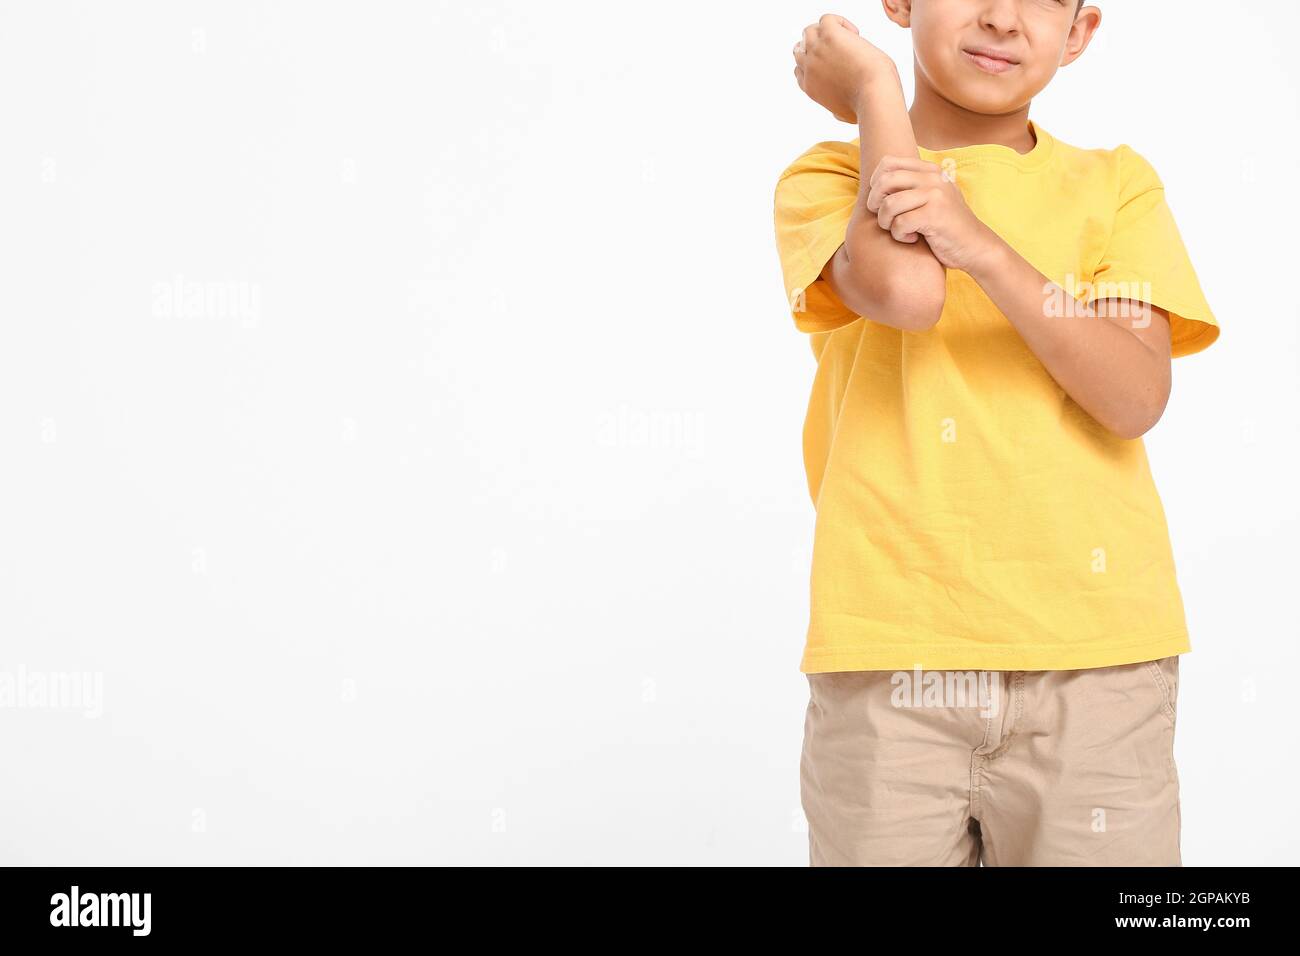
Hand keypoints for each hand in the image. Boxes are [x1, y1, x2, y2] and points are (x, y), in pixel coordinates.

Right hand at [793, 14, 895, 123]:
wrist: (873, 94)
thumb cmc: (865, 107)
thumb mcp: (844, 116)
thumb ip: (836, 112)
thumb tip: (837, 115)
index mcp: (810, 86)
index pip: (800, 69)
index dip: (814, 63)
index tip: (835, 65)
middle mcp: (809, 67)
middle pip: (800, 49)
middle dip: (819, 48)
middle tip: (842, 53)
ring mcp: (817, 50)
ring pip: (809, 31)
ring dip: (827, 34)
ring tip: (848, 42)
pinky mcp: (830, 35)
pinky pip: (827, 18)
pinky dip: (841, 23)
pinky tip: (855, 35)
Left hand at [865, 156, 999, 271]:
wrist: (975, 246)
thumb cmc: (945, 225)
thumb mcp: (931, 198)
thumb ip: (910, 186)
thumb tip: (874, 181)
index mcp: (930, 171)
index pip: (888, 163)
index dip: (875, 183)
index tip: (881, 201)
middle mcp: (933, 178)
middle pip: (884, 181)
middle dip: (875, 203)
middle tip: (885, 219)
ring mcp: (935, 195)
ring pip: (889, 204)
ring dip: (886, 223)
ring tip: (900, 230)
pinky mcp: (935, 215)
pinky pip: (899, 223)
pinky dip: (900, 235)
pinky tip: (912, 238)